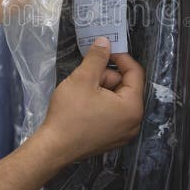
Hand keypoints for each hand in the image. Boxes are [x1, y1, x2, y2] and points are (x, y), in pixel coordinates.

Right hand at [38, 37, 143, 162]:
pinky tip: (83, 105)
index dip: (120, 57)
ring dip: (101, 89)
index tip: (104, 51)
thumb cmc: (70, 113)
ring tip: (81, 92)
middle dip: (106, 76)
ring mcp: (123, 133)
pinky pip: (112, 113)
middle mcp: (134, 122)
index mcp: (132, 107)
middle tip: (86, 76)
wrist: (53, 148)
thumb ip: (97, 58)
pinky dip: (101, 103)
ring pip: (117, 99)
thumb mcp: (83, 78)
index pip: (135, 73)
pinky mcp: (112, 139)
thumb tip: (105, 42)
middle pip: (126, 86)